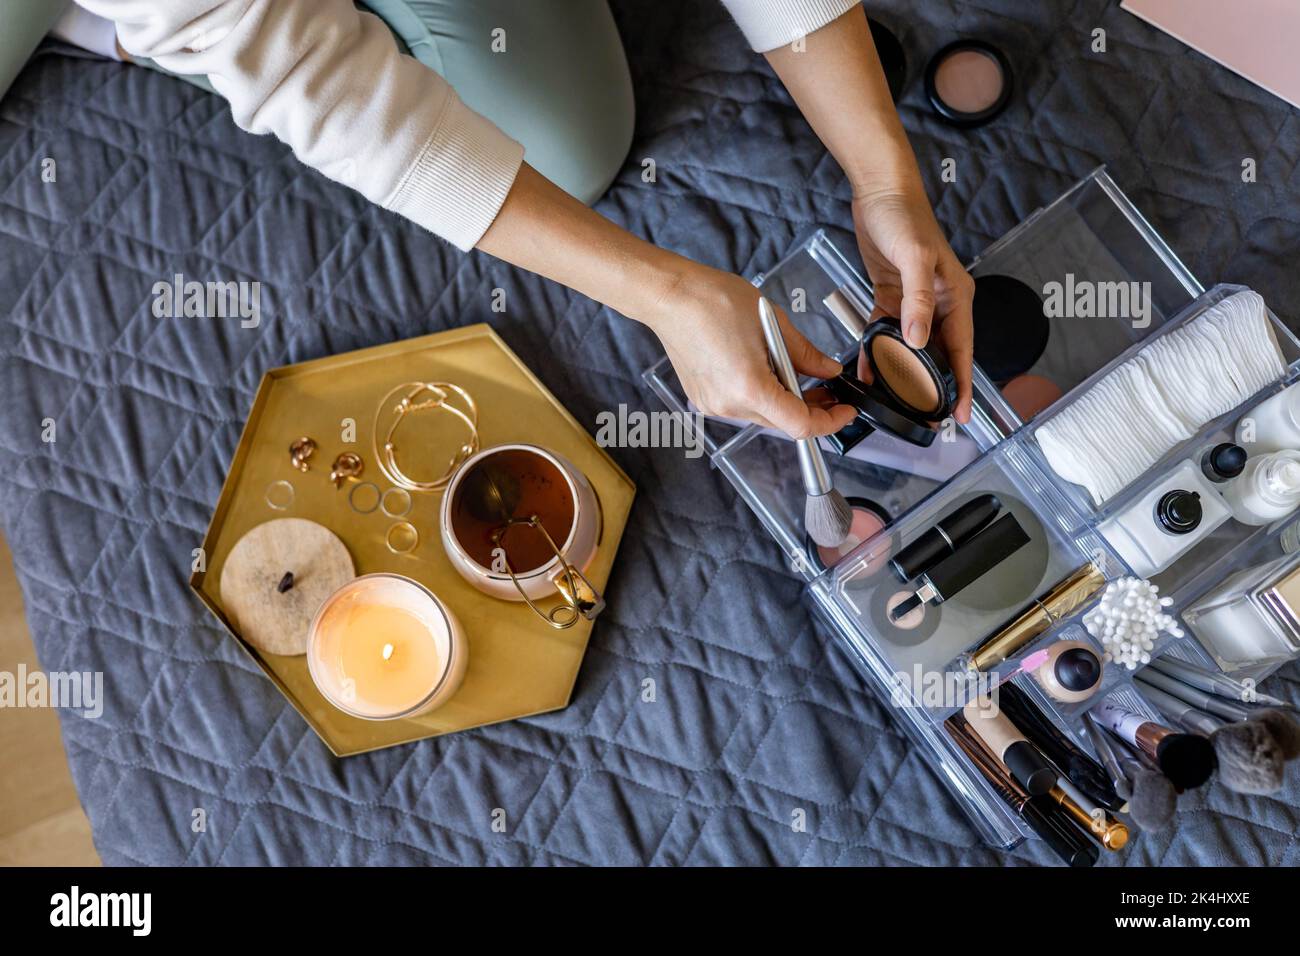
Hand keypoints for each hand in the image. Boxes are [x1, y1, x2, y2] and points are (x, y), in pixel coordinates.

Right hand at [646, 262, 857, 438]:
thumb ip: (806, 355)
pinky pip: (742, 405)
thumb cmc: (715, 301)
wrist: (669, 297)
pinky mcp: (703, 398)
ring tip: (796, 373)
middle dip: (809, 408)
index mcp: (750, 388)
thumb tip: (829, 372)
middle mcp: (729, 405)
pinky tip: (766, 370)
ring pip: (762, 414)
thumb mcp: (774, 324)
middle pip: (782, 421)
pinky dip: (761, 393)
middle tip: (828, 388)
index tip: (844, 411)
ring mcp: (713, 405)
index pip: (800, 425)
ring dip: (784, 399)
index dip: (829, 422)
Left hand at [851, 183, 974, 422]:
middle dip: (933, 386)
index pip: (962, 351)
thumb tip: (918, 340)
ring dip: (902, 372)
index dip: (963, 385)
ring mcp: (914, 303)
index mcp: (955, 297)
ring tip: (896, 401)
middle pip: (939, 355)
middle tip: (925, 417)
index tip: (961, 415)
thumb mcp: (914, 258)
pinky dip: (876, 351)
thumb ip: (918, 301)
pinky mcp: (891, 298)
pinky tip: (867, 368)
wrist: (880, 192)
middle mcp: (939, 304)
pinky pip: (885, 333)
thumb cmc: (904, 216)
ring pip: (910, 348)